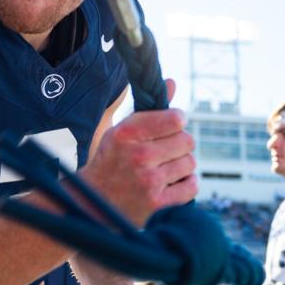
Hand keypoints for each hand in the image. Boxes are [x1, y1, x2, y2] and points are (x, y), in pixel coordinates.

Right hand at [79, 80, 196, 225]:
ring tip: (165, 169)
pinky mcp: (157, 203)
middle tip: (166, 152)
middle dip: (180, 145)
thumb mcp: (121, 131)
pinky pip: (191, 187)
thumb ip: (149, 110)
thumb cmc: (110, 162)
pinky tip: (172, 183)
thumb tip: (171, 82)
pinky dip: (186, 184)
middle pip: (187, 141)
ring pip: (190, 163)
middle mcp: (138, 155)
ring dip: (182, 166)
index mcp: (127, 133)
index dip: (177, 122)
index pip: (175, 119)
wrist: (93, 203)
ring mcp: (148, 181)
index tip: (171, 127)